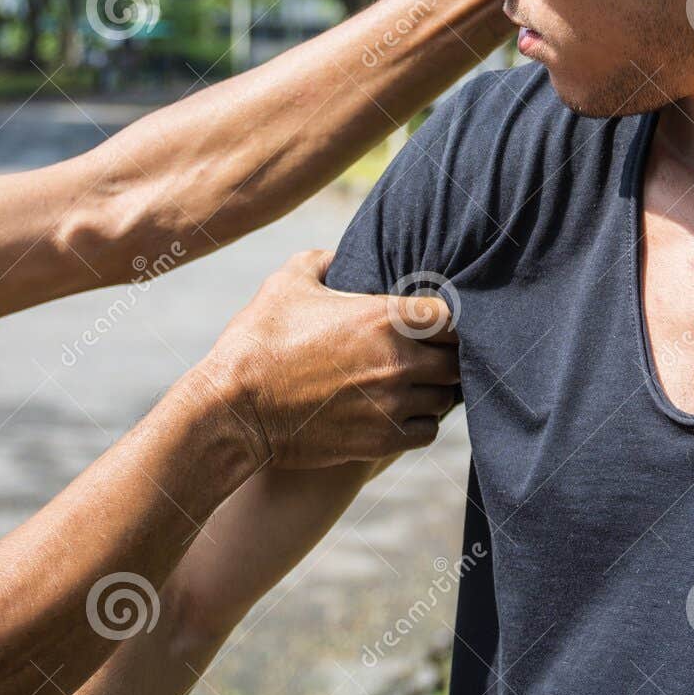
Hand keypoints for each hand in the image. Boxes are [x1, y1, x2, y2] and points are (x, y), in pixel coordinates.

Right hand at [184, 251, 459, 470]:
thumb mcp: (286, 285)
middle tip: (433, 354)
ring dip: (436, 389)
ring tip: (420, 382)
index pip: (454, 317)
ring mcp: (393, 404)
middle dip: (449, 355)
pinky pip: (427, 431)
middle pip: (458, 360)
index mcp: (386, 318)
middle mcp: (399, 361)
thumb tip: (333, 255)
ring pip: (446, 397)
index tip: (437, 322)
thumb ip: (319, 260)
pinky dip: (422, 421)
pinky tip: (404, 412)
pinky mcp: (381, 439)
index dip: (450, 319)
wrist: (235, 410)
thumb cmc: (259, 342)